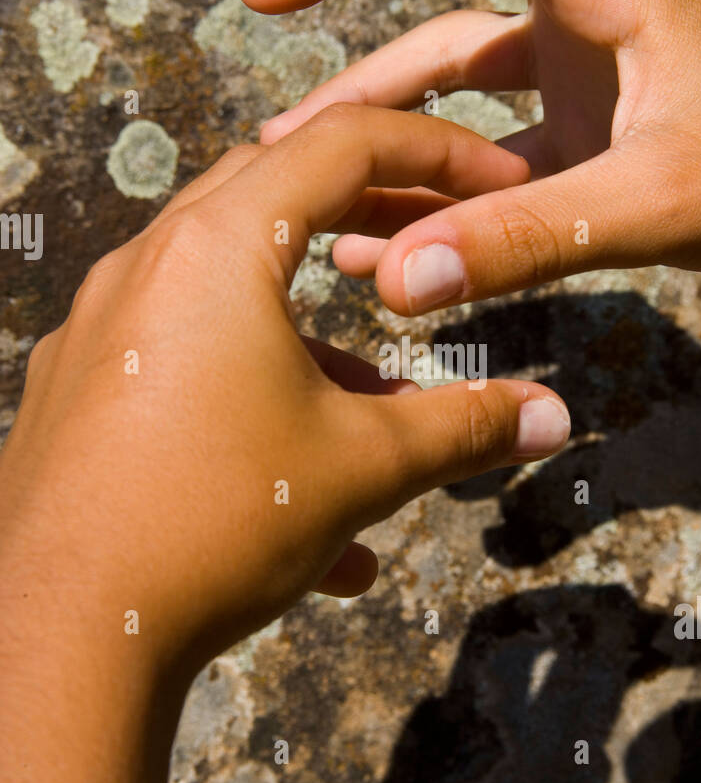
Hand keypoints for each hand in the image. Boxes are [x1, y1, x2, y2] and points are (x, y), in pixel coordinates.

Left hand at [0, 104, 569, 782]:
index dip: (436, 149)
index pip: (341, 144)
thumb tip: (552, 417)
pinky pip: (181, 366)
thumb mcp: (364, 467)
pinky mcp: (74, 396)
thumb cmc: (219, 522)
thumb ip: (465, 429)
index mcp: (217, 248)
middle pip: (276, 198)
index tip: (494, 179)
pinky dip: (252, 399)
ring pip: (229, 297)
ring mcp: (98, 330)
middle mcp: (145, 266)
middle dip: (372, 222)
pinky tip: (304, 503)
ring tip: (379, 410)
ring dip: (314, 340)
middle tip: (435, 251)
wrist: (66, 638)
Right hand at [228, 0, 700, 302]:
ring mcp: (588, 57)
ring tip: (283, 136)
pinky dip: (430, 164)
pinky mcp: (590, 118)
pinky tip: (376, 217)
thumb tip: (396, 281)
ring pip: (453, 41)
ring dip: (371, 83)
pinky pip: (486, 127)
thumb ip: (526, 241)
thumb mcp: (659, 208)